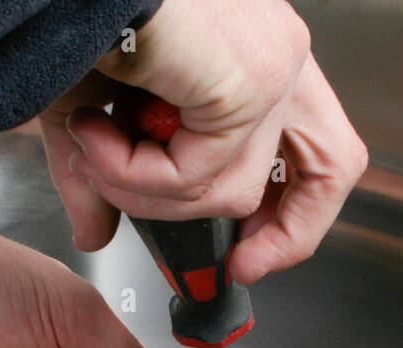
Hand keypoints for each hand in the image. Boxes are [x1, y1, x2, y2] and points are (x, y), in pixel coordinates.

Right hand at [38, 0, 367, 284]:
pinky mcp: (250, 79)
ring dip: (146, 195)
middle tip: (237, 267)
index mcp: (256, 54)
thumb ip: (105, 177)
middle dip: (286, 237)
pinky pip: (199, 178)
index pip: (316, 148)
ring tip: (91, 152)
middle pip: (332, 168)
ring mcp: (272, 63)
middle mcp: (277, 52)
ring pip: (234, 192)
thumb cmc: (69, 18)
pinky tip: (95, 133)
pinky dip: (137, 177)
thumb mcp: (89, 112)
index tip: (246, 256)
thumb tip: (94, 233)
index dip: (291, 217)